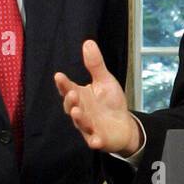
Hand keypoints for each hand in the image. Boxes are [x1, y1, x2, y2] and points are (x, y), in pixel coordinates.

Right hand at [54, 40, 141, 154]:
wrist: (123, 125)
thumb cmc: (110, 102)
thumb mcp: (105, 81)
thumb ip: (95, 65)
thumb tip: (88, 42)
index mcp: (80, 96)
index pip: (68, 89)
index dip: (63, 84)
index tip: (59, 76)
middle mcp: (80, 111)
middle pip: (71, 106)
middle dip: (70, 101)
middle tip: (72, 94)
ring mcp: (88, 126)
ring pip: (80, 123)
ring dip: (78, 118)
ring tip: (76, 112)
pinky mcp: (98, 139)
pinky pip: (94, 141)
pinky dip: (94, 141)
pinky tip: (96, 141)